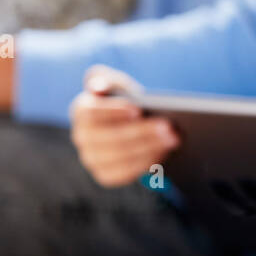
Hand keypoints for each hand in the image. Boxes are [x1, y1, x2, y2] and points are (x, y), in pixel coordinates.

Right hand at [69, 65, 178, 186]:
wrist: (131, 127)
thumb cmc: (126, 101)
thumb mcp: (119, 85)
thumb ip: (107, 79)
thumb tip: (98, 86)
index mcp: (82, 111)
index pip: (90, 113)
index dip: (113, 111)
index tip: (137, 110)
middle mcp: (82, 137)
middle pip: (109, 137)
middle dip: (141, 132)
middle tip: (168, 126)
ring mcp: (91, 159)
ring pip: (119, 156)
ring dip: (149, 147)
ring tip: (173, 138)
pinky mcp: (105, 175)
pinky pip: (125, 174)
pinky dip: (146, 163)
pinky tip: (165, 152)